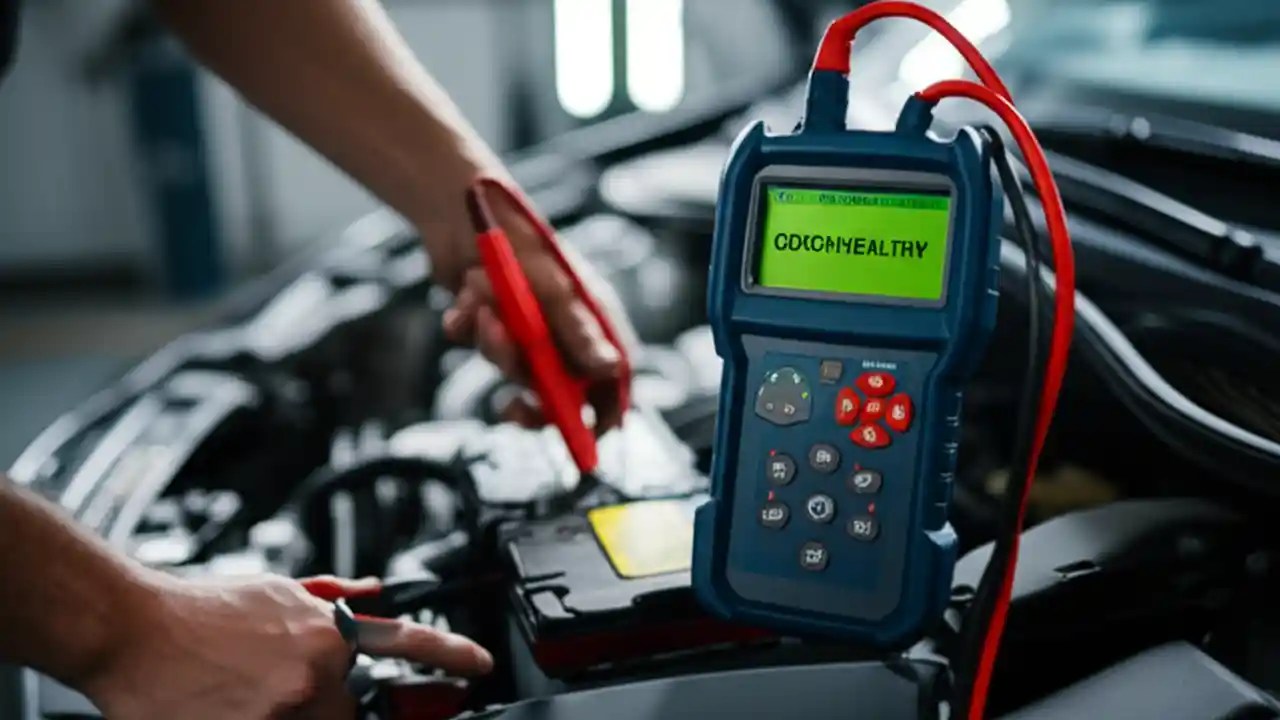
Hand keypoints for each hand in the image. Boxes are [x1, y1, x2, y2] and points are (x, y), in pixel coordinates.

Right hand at [82, 573, 491, 719]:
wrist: (132, 630)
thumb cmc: (196, 611)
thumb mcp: (273, 589)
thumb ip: (328, 597)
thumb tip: (374, 593)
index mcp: (326, 631)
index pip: (407, 642)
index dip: (451, 656)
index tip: (480, 665)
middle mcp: (315, 672)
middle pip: (348, 707)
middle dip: (325, 700)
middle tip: (275, 684)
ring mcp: (287, 711)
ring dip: (291, 713)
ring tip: (245, 692)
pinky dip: (265, 717)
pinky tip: (233, 704)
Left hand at [441, 185, 636, 432]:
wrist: (462, 208)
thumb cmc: (522, 241)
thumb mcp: (554, 293)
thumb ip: (579, 336)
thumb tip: (611, 372)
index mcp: (592, 322)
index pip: (609, 385)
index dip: (600, 417)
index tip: (584, 442)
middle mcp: (562, 328)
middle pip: (558, 390)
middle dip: (530, 393)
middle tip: (512, 406)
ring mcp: (525, 327)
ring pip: (510, 368)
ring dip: (492, 347)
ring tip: (482, 311)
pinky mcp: (488, 321)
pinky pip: (474, 347)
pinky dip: (465, 328)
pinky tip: (462, 300)